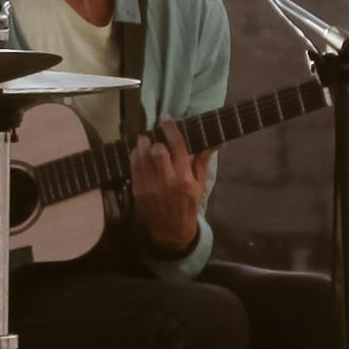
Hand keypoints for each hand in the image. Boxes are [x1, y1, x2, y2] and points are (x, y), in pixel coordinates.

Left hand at [130, 125, 204, 256]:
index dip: (170, 129)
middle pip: (157, 150)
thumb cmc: (188, 204)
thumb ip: (202, 160)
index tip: (166, 118)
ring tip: (145, 141)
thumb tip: (215, 141)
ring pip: (141, 156)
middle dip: (154, 138)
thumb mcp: (200, 184)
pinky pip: (132, 166)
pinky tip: (140, 153)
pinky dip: (135, 156)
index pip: (177, 147)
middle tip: (154, 134)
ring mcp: (150, 186)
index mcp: (185, 178)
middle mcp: (167, 181)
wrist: (171, 230)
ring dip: (142, 144)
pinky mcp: (137, 190)